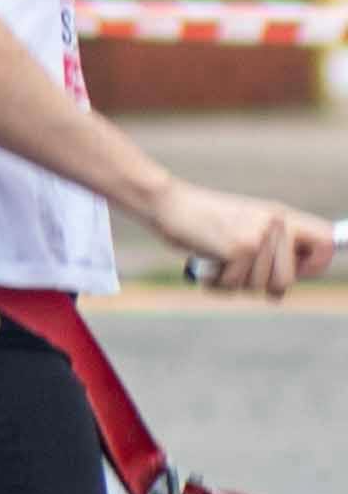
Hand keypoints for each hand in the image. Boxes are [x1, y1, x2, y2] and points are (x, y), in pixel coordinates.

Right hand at [155, 180, 333, 295]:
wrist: (167, 204)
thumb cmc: (201, 220)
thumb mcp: (244, 227)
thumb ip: (270, 249)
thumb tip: (284, 289)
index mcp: (281, 215)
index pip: (327, 241)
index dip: (317, 264)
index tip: (298, 271)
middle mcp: (276, 223)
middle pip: (289, 279)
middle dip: (261, 285)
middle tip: (239, 270)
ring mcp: (258, 236)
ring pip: (263, 286)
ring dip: (235, 283)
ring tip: (218, 262)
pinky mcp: (240, 248)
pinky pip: (236, 285)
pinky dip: (217, 282)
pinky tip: (206, 263)